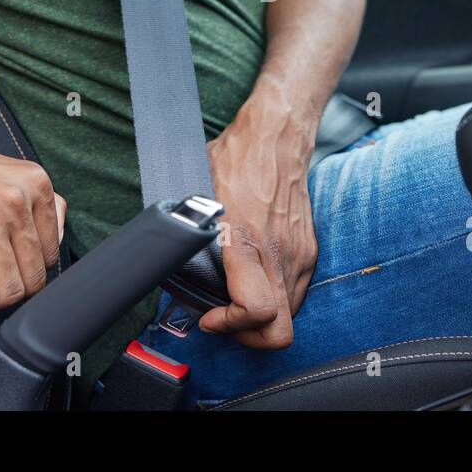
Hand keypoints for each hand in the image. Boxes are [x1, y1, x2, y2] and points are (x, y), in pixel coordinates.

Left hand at [198, 81, 318, 347]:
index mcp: (247, 239)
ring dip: (260, 317)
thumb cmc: (236, 158)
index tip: (209, 317)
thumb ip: (185, 231)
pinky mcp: (309, 250)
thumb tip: (163, 256)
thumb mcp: (195, 193)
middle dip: (248, 336)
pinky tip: (253, 278)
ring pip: (287, 315)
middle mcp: (279, 253)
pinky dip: (274, 297)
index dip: (230, 325)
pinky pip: (294, 294)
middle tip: (223, 318)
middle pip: (279, 331)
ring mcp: (299, 254)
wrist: (276, 136)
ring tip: (234, 297)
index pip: (255, 309)